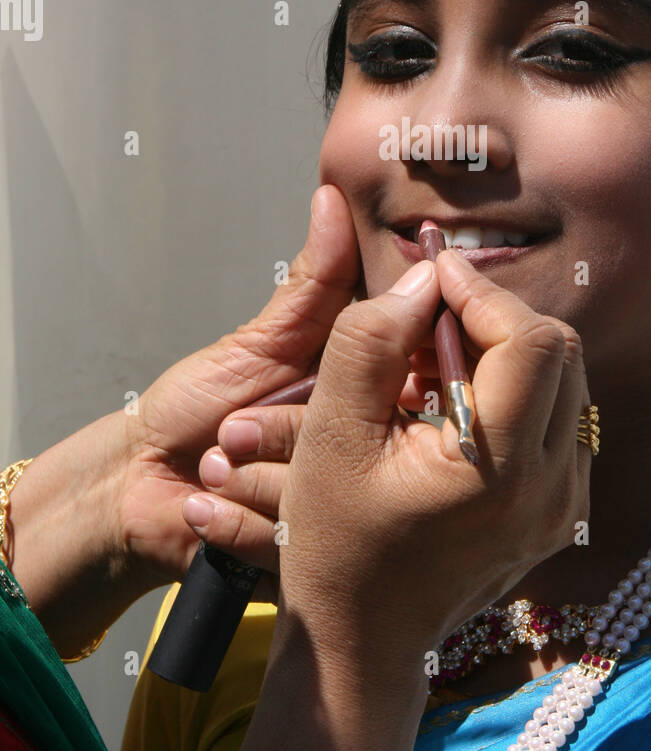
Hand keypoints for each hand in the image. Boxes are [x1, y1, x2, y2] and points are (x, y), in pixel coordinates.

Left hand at [119, 185, 360, 585]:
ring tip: (218, 459)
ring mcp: (340, 502)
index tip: (339, 371)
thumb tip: (333, 200)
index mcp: (365, 389)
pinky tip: (214, 499)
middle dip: (292, 434)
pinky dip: (250, 519)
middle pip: (374, 444)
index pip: (408, 372)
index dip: (387, 368)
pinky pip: (305, 541)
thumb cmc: (197, 407)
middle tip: (238, 425)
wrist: (141, 484)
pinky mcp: (314, 550)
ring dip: (264, 477)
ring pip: (339, 496)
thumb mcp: (260, 341)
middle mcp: (364, 448)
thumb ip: (313, 281)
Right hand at [275, 247, 590, 657]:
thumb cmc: (336, 543)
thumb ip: (371, 342)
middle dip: (495, 317)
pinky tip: (459, 403)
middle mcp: (553, 489)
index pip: (531, 340)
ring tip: (436, 363)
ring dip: (507, 351)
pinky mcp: (563, 513)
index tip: (433, 274)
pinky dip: (516, 392)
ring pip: (566, 382)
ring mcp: (566, 505)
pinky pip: (559, 421)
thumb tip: (423, 280)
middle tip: (429, 318)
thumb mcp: (330, 436)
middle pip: (560, 352)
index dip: (482, 292)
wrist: (363, 642)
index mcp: (499, 470)